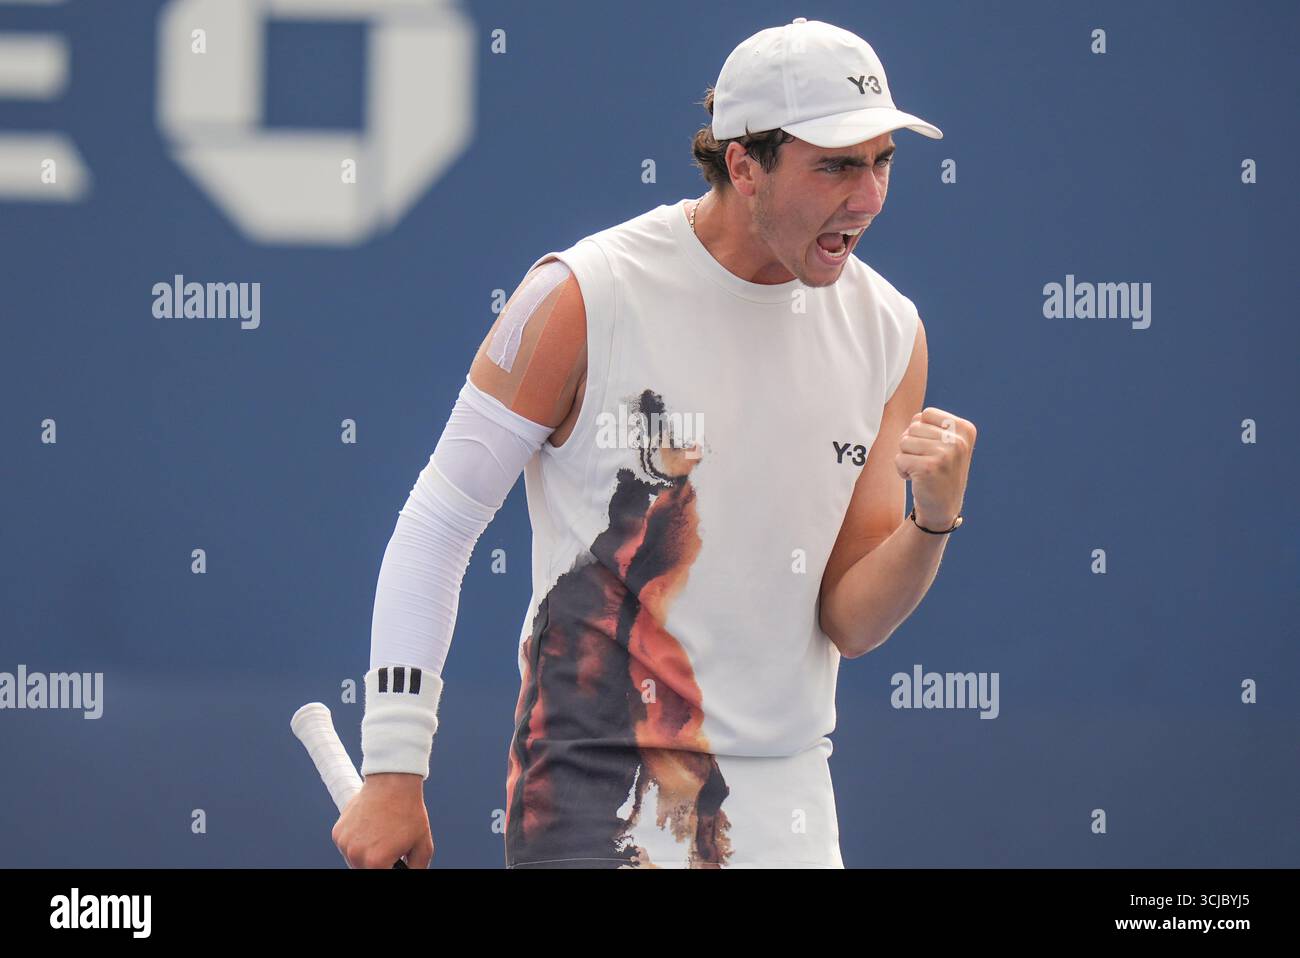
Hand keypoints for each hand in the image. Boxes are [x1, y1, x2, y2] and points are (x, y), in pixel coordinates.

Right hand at [331, 772, 433, 868]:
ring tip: (381, 837)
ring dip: (366, 855)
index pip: (380, 878)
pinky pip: (347, 846)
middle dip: (378, 864)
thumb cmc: (409, 812)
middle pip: (366, 871)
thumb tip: (411, 874)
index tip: (393, 862)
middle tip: (389, 848)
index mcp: (376, 862)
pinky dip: (356, 842)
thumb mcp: (422, 845)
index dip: (390, 869)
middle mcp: (356, 855)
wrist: (393, 781)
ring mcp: (344, 843)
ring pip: (355, 861)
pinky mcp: (337, 832)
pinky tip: (370, 828)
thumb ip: (417, 868)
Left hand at [894, 406, 976, 527]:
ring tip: (922, 470)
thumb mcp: (948, 444)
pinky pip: (899, 458)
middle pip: (913, 427)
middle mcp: (958, 440)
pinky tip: (917, 479)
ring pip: (904, 441)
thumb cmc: (939, 471)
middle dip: (912, 445)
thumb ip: (933, 426)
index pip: (926, 414)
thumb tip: (915, 418)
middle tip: (926, 462)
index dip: (920, 431)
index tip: (932, 448)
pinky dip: (902, 470)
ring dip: (906, 457)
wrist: (942, 508)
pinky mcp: (929, 468)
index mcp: (965, 429)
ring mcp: (945, 454)